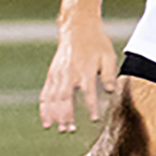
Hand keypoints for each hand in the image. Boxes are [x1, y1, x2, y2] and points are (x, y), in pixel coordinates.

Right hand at [39, 16, 117, 131]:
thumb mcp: (109, 56)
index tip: (94, 119)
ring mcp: (58, 74)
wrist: (78, 26)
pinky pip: (45, 93)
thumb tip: (111, 92)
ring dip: (54, 114)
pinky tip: (46, 119)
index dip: (91, 107)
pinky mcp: (52, 74)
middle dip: (66, 115)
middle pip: (66, 98)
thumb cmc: (96, 42)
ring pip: (53, 98)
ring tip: (56, 128)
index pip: (89, 93)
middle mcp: (70, 73)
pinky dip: (44, 107)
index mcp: (86, 70)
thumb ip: (110, 75)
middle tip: (70, 129)